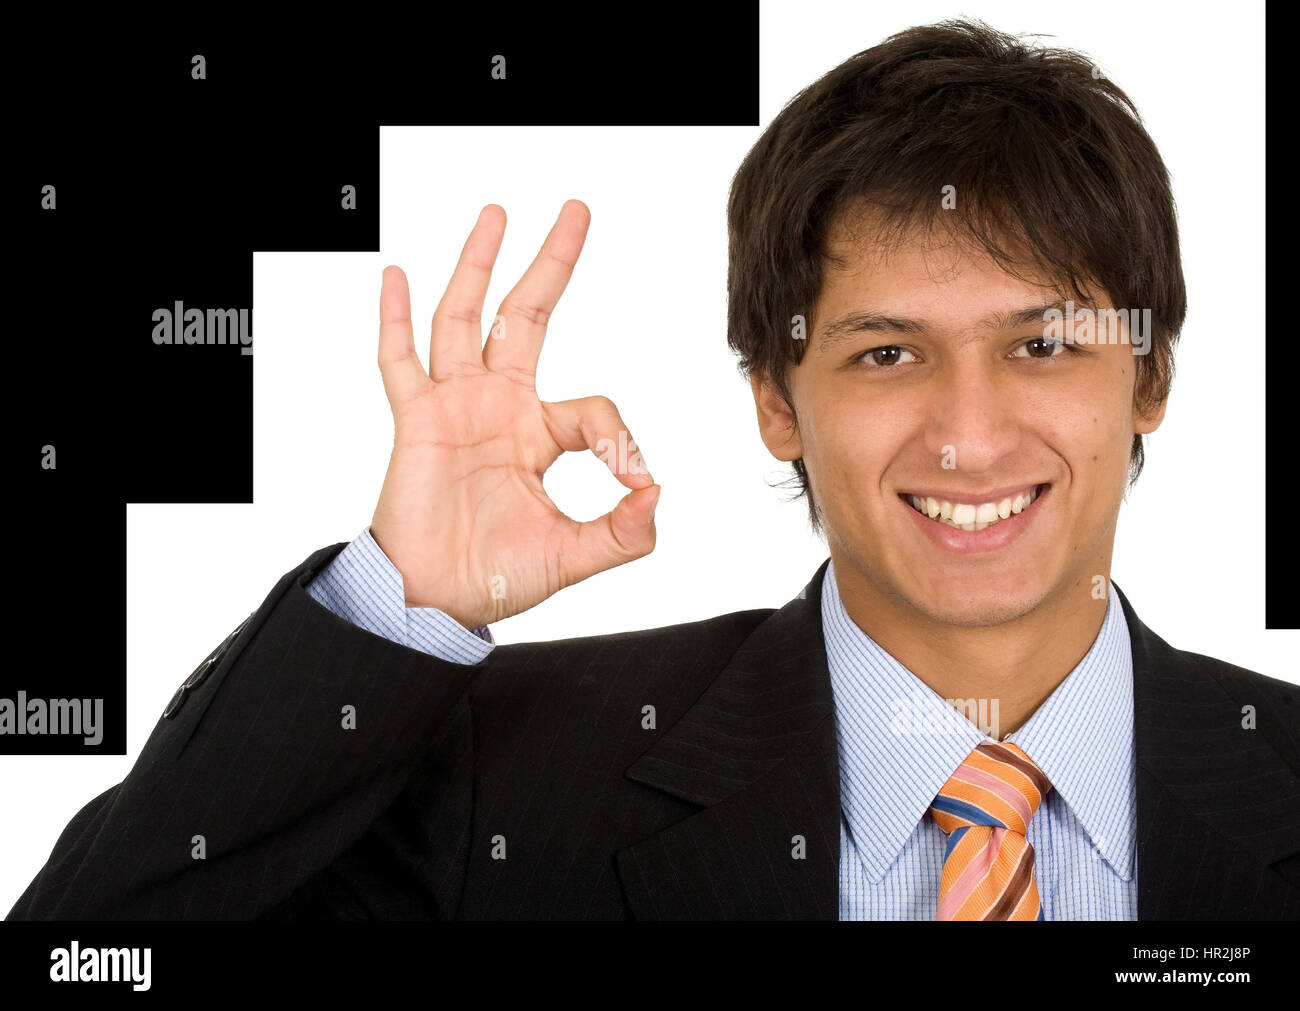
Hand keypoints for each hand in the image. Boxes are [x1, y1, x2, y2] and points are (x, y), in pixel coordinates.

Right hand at [369, 200, 660, 630]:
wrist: (435, 601)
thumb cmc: (495, 576)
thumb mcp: (573, 556)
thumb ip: (621, 533)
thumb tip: (657, 496)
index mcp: (540, 435)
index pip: (594, 410)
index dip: (622, 442)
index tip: (634, 481)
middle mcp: (500, 408)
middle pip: (528, 317)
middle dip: (553, 264)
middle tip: (577, 212)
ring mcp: (456, 408)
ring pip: (465, 319)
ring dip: (480, 265)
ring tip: (497, 214)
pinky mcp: (417, 421)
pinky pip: (400, 362)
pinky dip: (395, 320)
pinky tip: (396, 276)